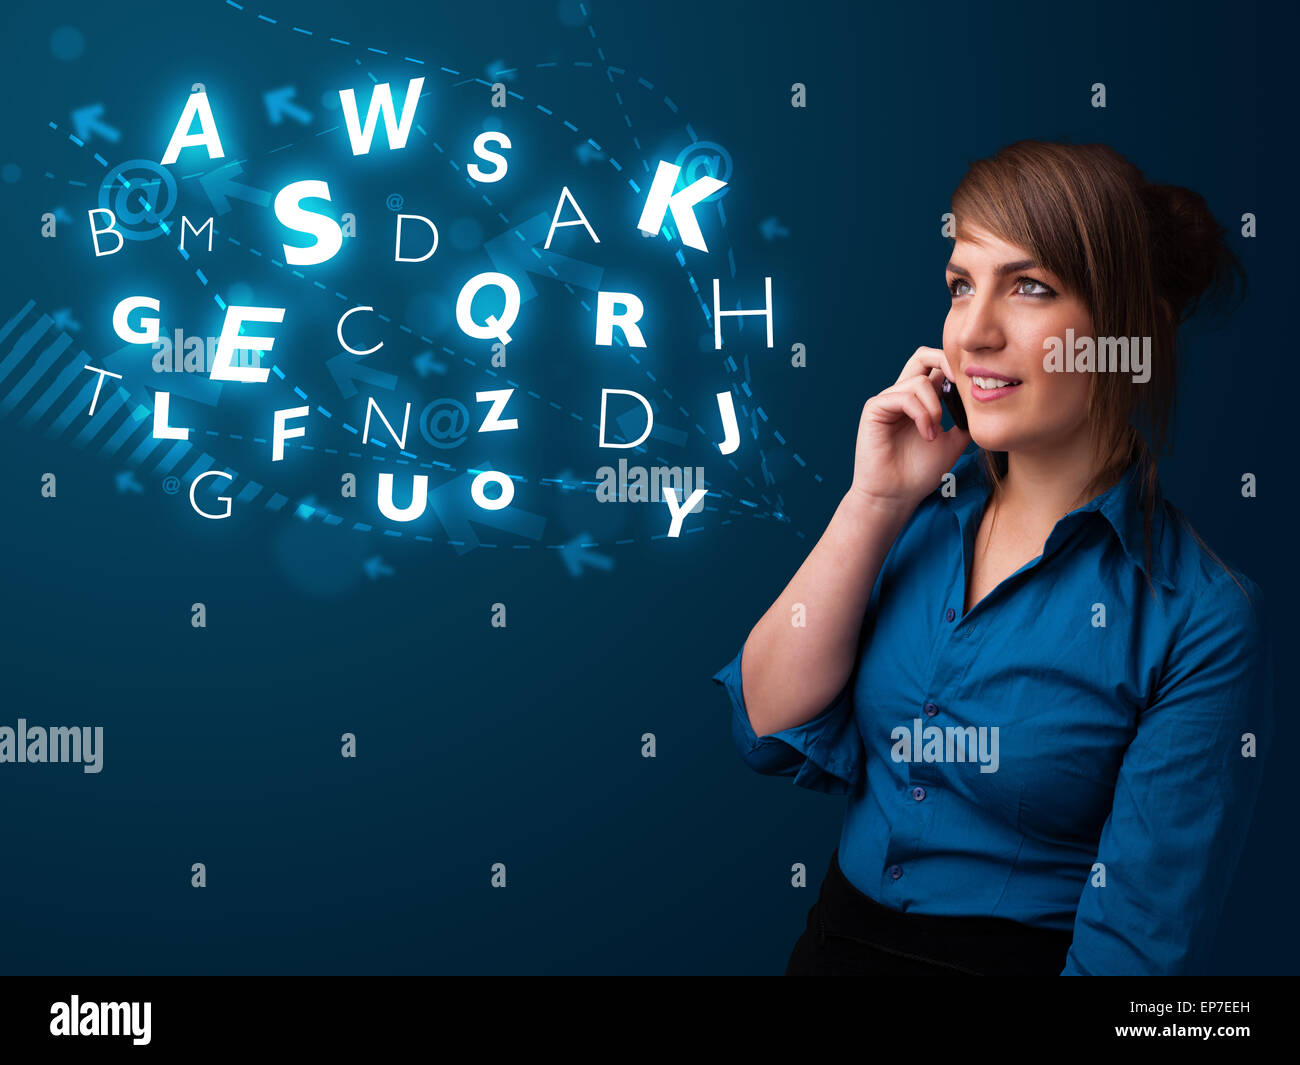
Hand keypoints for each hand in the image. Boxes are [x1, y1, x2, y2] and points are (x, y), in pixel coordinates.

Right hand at [849, 346, 971, 512]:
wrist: (896, 496)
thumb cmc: (920, 473)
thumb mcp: (954, 442)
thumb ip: (965, 419)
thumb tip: (984, 400)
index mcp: (920, 400)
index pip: (937, 366)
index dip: (956, 369)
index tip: (975, 387)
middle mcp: (902, 395)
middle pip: (923, 355)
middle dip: (946, 361)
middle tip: (962, 383)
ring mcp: (887, 400)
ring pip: (919, 380)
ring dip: (934, 407)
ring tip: (935, 433)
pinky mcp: (874, 409)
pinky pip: (903, 396)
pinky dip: (920, 413)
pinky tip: (926, 434)